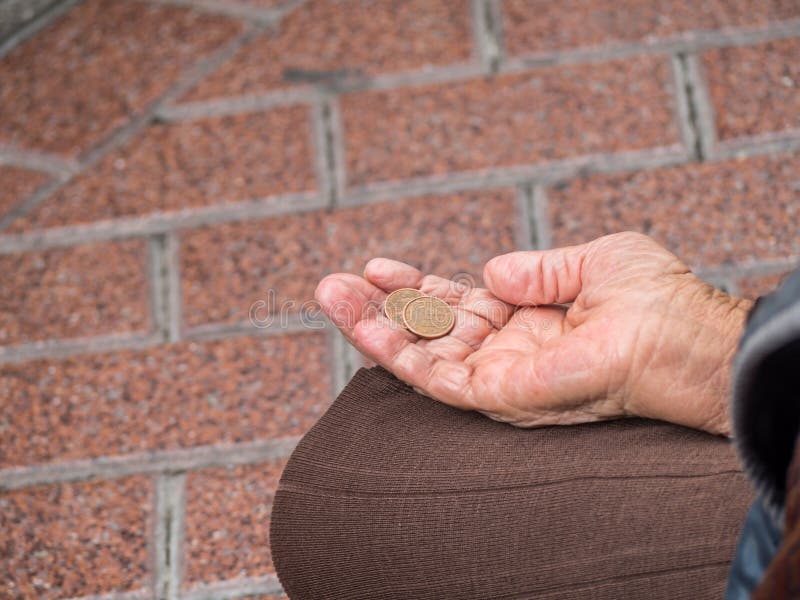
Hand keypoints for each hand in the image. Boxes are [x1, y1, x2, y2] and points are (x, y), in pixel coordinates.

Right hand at [315, 232, 751, 435]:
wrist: (682, 336)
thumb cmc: (653, 298)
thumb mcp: (590, 261)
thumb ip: (536, 267)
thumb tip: (490, 268)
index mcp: (524, 317)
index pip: (455, 304)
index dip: (414, 287)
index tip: (376, 267)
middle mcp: (506, 349)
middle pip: (428, 330)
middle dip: (379, 308)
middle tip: (331, 285)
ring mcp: (500, 375)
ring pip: (421, 356)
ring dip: (373, 330)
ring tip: (328, 297)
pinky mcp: (501, 395)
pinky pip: (438, 378)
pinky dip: (399, 354)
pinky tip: (364, 329)